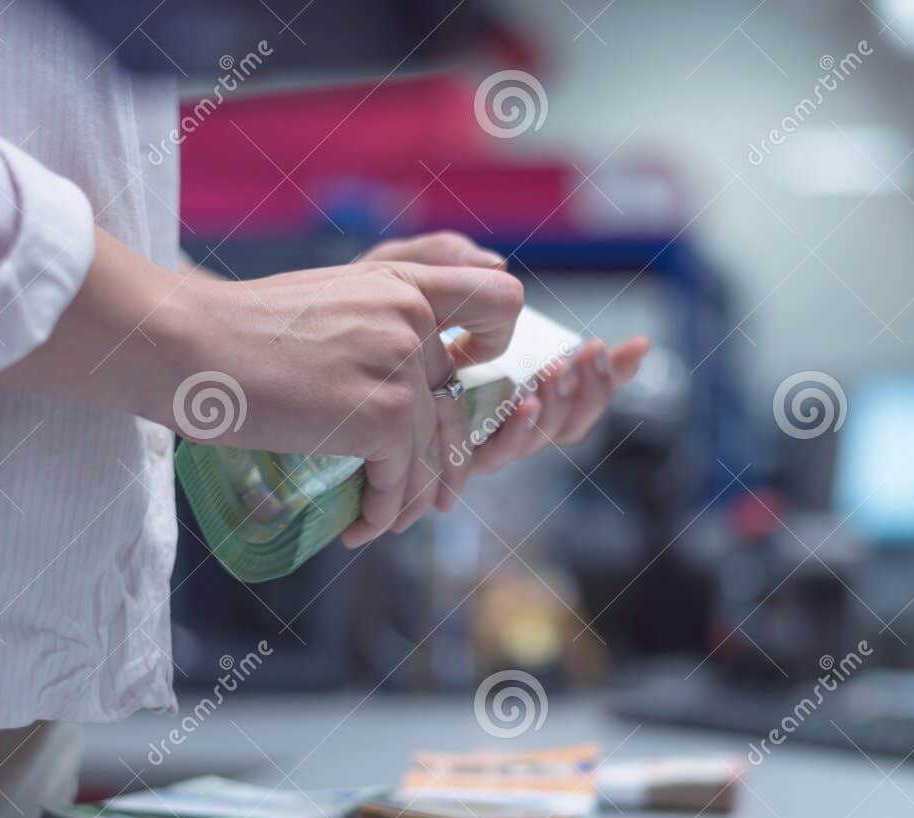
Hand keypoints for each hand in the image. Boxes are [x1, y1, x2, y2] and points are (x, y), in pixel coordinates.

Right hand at [0, 230, 526, 542]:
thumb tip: (412, 384)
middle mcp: (413, 321)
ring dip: (411, 499)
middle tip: (427, 497)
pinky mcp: (381, 416)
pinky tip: (360, 527)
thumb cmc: (239, 331)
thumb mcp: (329, 304)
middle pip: (460, 406)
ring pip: (434, 454)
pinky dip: (382, 511)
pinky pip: (400, 480)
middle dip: (446, 462)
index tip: (468, 370)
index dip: (497, 340)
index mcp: (403, 285)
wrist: (185, 343)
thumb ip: (379, 328)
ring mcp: (401, 367)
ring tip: (384, 520)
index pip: (500, 300)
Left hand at [351, 231, 650, 513]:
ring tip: (561, 371)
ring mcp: (465, 442)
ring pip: (538, 437)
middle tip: (591, 355)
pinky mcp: (440, 462)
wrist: (278, 364)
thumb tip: (498, 265)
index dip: (609, 373)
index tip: (635, 347)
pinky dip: (518, 427)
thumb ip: (442, 259)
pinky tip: (524, 397)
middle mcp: (485, 417)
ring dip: (559, 405)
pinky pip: (493, 453)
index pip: (567, 383)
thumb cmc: (332, 322)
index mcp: (492, 379)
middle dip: (590, 389)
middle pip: (564, 417)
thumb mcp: (389, 274)